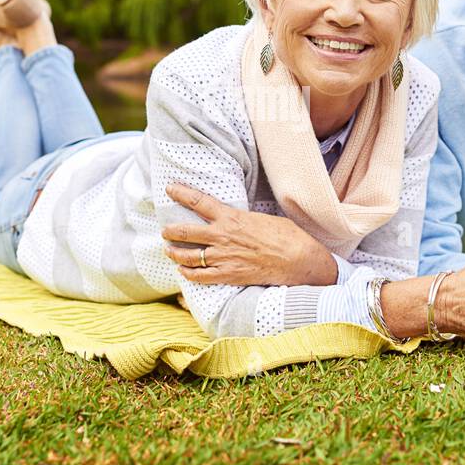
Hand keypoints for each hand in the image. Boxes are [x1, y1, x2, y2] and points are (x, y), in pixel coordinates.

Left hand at [160, 183, 337, 286]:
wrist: (299, 259)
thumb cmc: (287, 236)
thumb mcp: (262, 218)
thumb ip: (243, 218)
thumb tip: (236, 218)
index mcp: (232, 217)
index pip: (199, 202)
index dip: (181, 193)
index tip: (170, 189)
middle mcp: (223, 236)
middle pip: (186, 231)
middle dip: (171, 230)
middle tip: (165, 230)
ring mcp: (223, 257)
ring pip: (188, 255)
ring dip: (175, 253)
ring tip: (169, 251)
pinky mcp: (228, 275)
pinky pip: (200, 276)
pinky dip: (188, 273)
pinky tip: (183, 271)